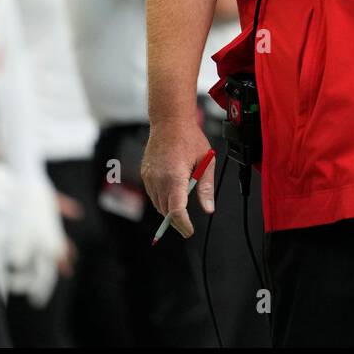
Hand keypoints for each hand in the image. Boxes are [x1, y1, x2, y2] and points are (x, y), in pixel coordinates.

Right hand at [141, 118, 213, 238]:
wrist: (169, 122)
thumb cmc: (190, 138)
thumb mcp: (206, 162)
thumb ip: (205, 188)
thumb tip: (208, 209)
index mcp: (175, 177)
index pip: (176, 210)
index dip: (183, 224)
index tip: (189, 231)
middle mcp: (159, 179)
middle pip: (166, 211)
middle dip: (177, 220)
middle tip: (187, 225)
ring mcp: (150, 177)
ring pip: (158, 204)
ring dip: (169, 210)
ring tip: (181, 206)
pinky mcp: (145, 174)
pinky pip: (152, 194)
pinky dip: (162, 199)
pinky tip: (172, 192)